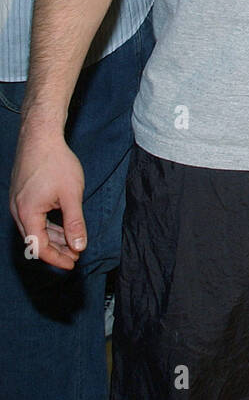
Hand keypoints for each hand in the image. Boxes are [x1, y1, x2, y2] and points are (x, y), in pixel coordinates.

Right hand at [10, 131, 85, 270]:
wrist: (40, 136)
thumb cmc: (56, 162)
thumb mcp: (71, 194)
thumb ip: (75, 223)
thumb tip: (79, 246)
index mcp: (27, 213)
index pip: (39, 248)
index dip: (56, 258)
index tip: (73, 263)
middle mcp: (18, 211)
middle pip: (34, 241)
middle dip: (56, 251)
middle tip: (76, 256)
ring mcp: (18, 203)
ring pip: (34, 230)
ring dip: (53, 239)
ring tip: (72, 244)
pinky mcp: (22, 195)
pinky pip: (33, 218)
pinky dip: (48, 226)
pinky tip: (62, 228)